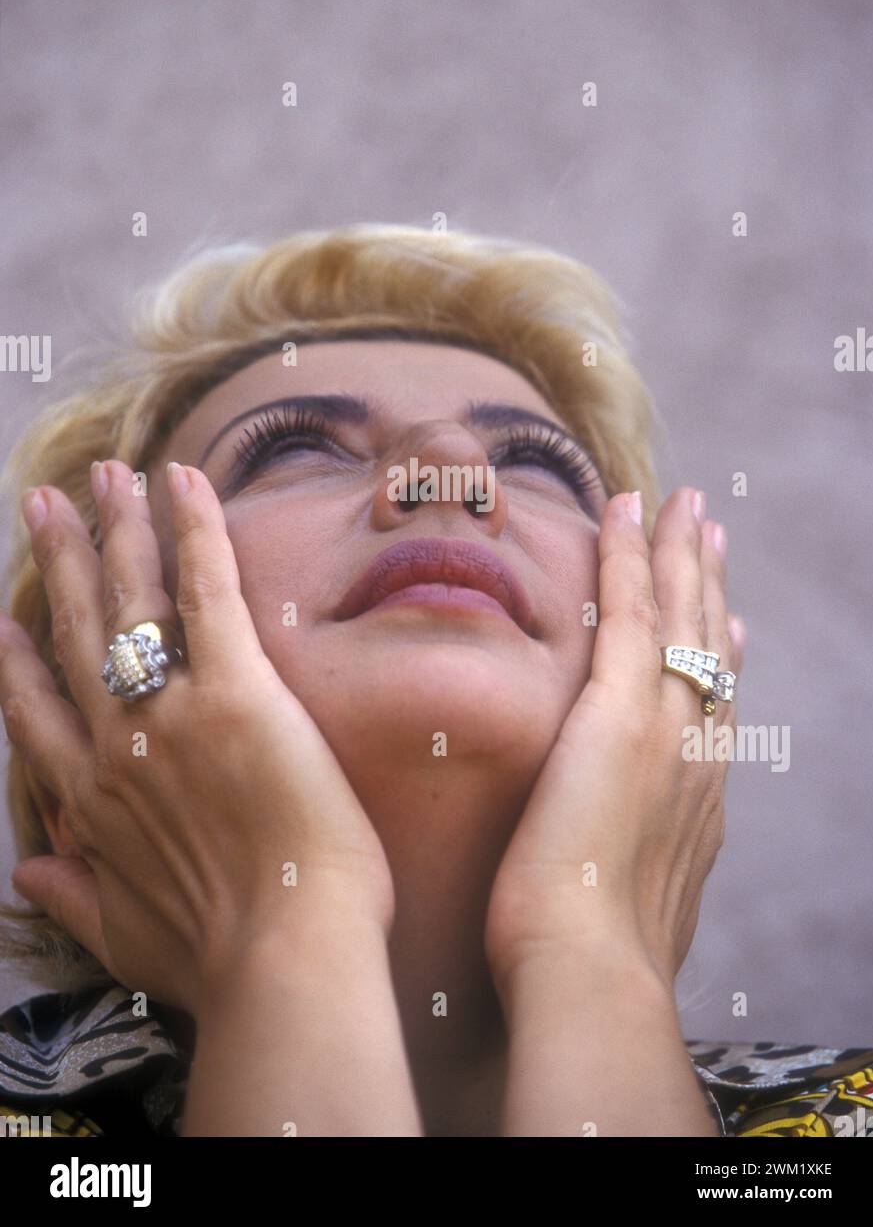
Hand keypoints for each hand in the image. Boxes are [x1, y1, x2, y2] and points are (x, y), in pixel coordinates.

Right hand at [0, 459, 393, 1017]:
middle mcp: (115, 743)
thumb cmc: (219, 959)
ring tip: (104, 474)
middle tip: (43, 502)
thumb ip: (73, 898)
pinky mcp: (237, 687)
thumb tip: (27, 874)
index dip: (17, 663)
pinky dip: (194, 527)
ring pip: (132, 598)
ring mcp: (169, 708)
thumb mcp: (125, 937)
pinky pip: (209, 588)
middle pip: (76, 631)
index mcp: (89, 802)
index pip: (36, 714)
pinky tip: (182, 477)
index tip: (8, 623)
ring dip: (114, 527)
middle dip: (59, 560)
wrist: (284, 955)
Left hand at [484, 485, 745, 997]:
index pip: (715, 708)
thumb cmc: (589, 963)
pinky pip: (627, 606)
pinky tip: (626, 507)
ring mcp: (664, 725)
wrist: (590, 970)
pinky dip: (630, 552)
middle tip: (713, 535)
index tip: (730, 623)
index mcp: (698, 800)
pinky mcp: (619, 707)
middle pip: (710, 648)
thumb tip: (625, 886)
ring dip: (680, 553)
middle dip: (711, 587)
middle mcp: (697, 752)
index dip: (723, 657)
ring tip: (684, 505)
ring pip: (679, 615)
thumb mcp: (631, 913)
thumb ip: (634, 881)